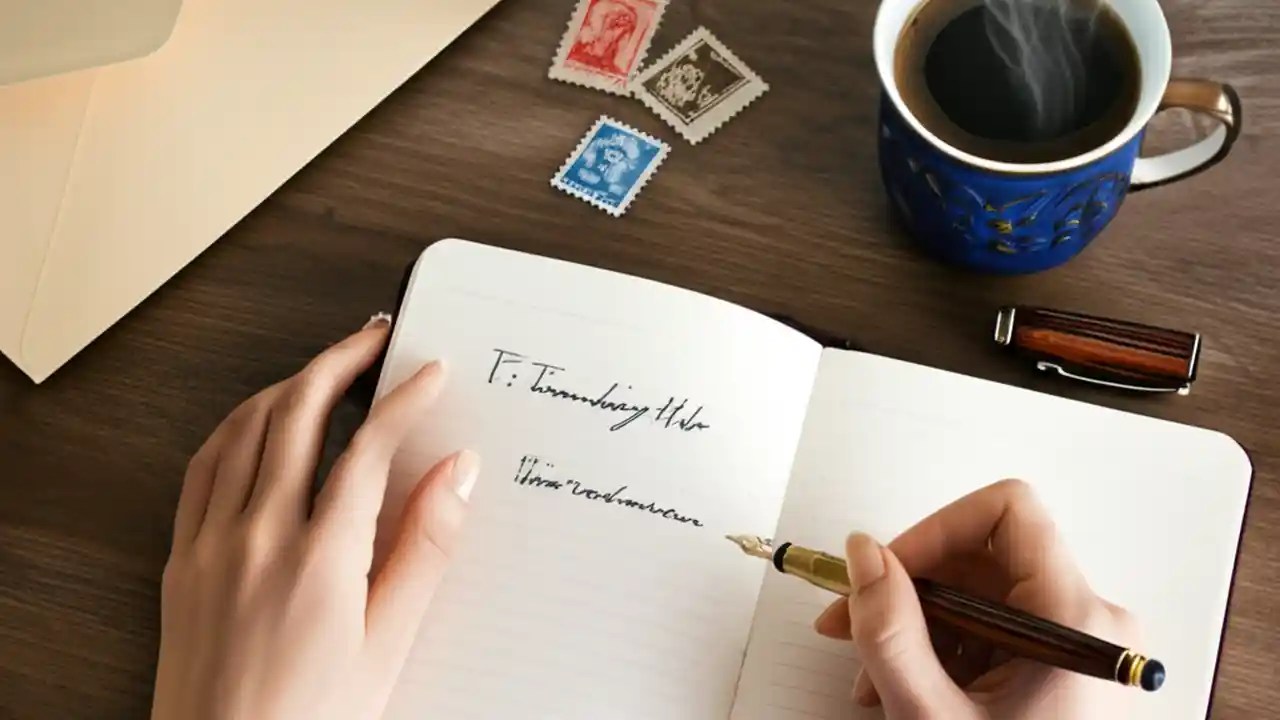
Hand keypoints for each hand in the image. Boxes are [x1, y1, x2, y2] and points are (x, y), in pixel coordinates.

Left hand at [151, 317, 477, 719]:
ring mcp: (211, 544)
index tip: (428, 374)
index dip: (404, 399)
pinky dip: (236, 426)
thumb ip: (424, 550)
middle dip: (341, 361)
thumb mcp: (388, 646)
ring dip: (289, 383)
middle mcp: (258, 537)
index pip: (369, 447)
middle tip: (373, 340)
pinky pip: (203, 466)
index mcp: (320, 559)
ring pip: (246, 427)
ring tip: (324, 368)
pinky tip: (257, 422)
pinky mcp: (182, 560)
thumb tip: (456, 475)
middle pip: (299, 413)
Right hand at [813, 479, 1138, 718]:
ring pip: (978, 593)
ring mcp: (1076, 644)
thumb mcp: (931, 714)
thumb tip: (864, 555)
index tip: (885, 568)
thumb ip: (889, 630)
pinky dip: (939, 649)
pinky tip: (905, 687)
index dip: (934, 528)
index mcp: (1075, 619)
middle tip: (848, 621)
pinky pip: (988, 628)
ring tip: (873, 677)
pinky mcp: (1060, 665)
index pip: (1006, 510)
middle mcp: (1088, 620)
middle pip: (982, 556)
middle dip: (906, 588)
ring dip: (913, 626)